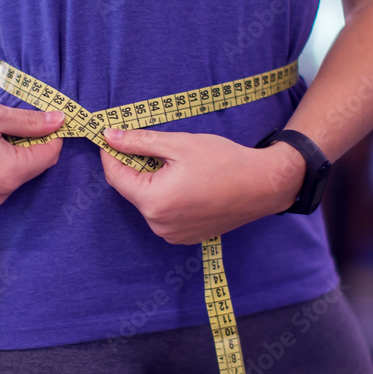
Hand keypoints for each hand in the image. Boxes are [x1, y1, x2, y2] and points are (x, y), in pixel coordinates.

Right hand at [0, 94, 64, 210]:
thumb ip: (29, 122)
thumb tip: (60, 121)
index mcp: (9, 173)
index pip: (49, 156)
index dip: (52, 135)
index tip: (46, 118)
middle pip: (30, 169)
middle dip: (27, 147)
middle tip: (5, 124)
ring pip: (9, 178)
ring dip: (7, 159)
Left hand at [99, 127, 305, 244]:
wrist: (262, 186)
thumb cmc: (224, 161)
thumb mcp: (179, 144)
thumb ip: (140, 142)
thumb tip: (109, 136)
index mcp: (154, 201)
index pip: (115, 176)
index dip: (111, 154)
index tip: (113, 136)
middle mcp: (159, 224)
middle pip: (132, 190)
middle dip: (136, 167)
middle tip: (154, 147)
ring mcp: (172, 235)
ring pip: (149, 202)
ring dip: (152, 182)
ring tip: (177, 166)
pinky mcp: (185, 237)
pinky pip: (164, 214)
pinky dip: (167, 197)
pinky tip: (187, 183)